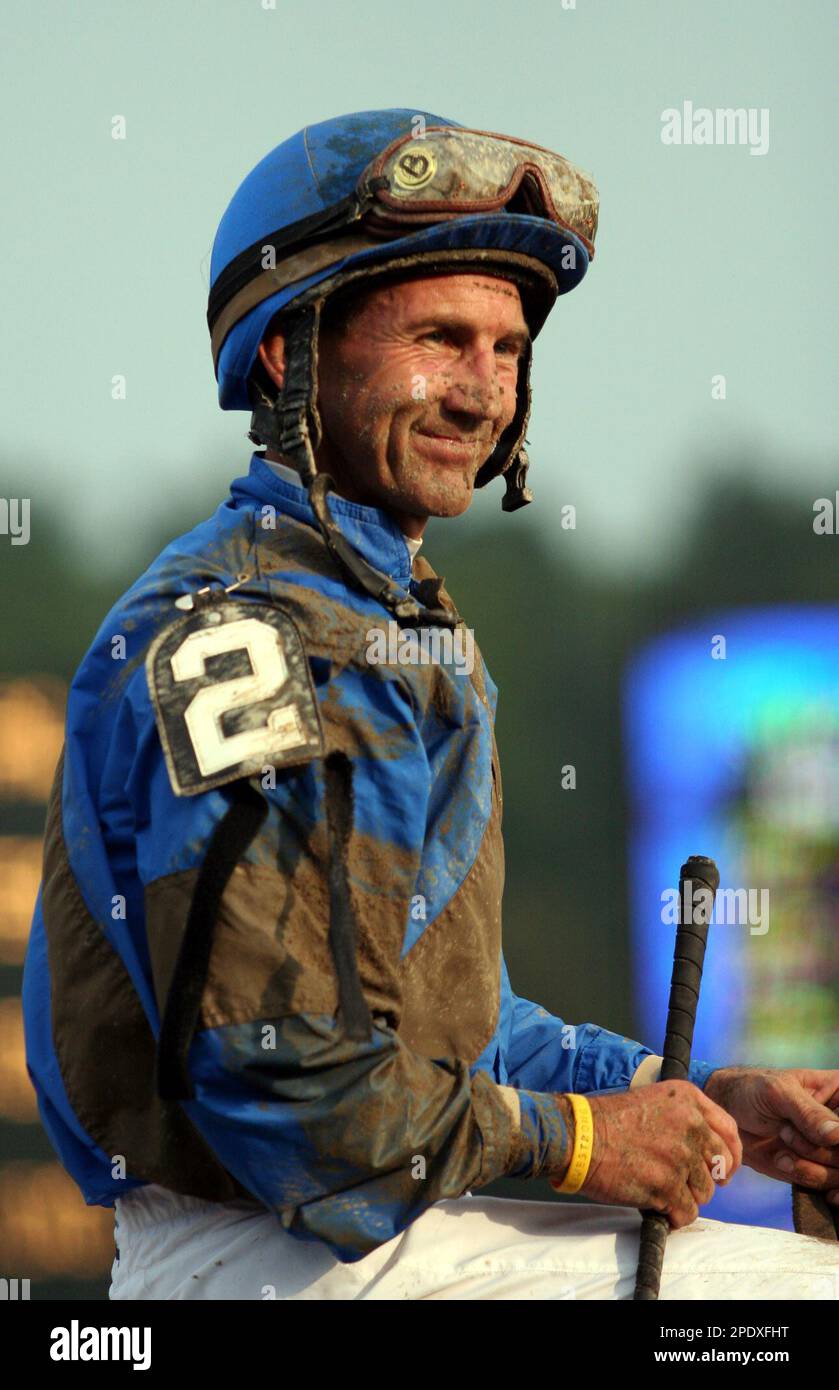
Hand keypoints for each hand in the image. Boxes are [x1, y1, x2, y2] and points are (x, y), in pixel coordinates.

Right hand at [570, 1080, 742, 1228]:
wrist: (577, 1137)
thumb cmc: (607, 1120)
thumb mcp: (652, 1100)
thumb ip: (683, 1118)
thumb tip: (705, 1150)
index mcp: (687, 1099)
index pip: (729, 1131)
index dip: (731, 1155)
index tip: (724, 1169)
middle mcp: (690, 1125)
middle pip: (720, 1165)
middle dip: (705, 1179)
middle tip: (687, 1185)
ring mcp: (681, 1156)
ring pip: (705, 1192)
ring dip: (685, 1197)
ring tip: (661, 1192)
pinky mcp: (667, 1186)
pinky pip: (686, 1212)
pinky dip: (674, 1216)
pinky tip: (659, 1208)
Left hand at [703, 1066, 838, 1203]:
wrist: (726, 1116)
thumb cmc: (751, 1090)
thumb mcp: (778, 1092)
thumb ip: (809, 1113)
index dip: (837, 1136)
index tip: (826, 1138)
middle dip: (819, 1150)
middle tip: (785, 1133)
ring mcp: (831, 1148)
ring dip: (810, 1166)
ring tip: (781, 1149)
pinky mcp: (819, 1168)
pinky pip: (832, 1187)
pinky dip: (814, 1183)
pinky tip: (796, 1171)